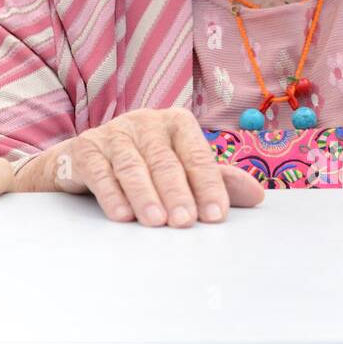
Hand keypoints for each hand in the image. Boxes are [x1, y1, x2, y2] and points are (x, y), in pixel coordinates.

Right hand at [22, 107, 264, 225]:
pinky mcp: (86, 149)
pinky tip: (121, 215)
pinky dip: (111, 194)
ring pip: (131, 165)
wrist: (86, 160)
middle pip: (164, 159)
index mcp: (175, 123)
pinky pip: (99, 171)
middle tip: (185, 222)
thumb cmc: (144, 164)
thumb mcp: (181, 168)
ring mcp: (113, 134)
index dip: (207, 185)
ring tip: (156, 221)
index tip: (215, 215)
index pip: (196, 154)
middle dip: (176, 192)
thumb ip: (215, 180)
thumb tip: (256, 196)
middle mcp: (145, 122)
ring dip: (144, 195)